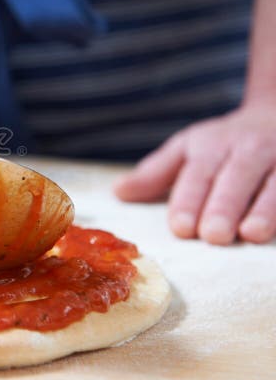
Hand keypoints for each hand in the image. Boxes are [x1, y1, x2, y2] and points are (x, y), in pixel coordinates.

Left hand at [114, 104, 275, 244]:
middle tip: (212, 235)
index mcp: (212, 145)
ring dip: (265, 209)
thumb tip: (118, 193)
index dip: (189, 200)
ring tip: (251, 234)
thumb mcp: (187, 149)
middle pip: (236, 178)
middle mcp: (249, 149)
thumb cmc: (224, 144)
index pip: (198, 174)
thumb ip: (155, 173)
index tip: (180, 228)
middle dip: (224, 206)